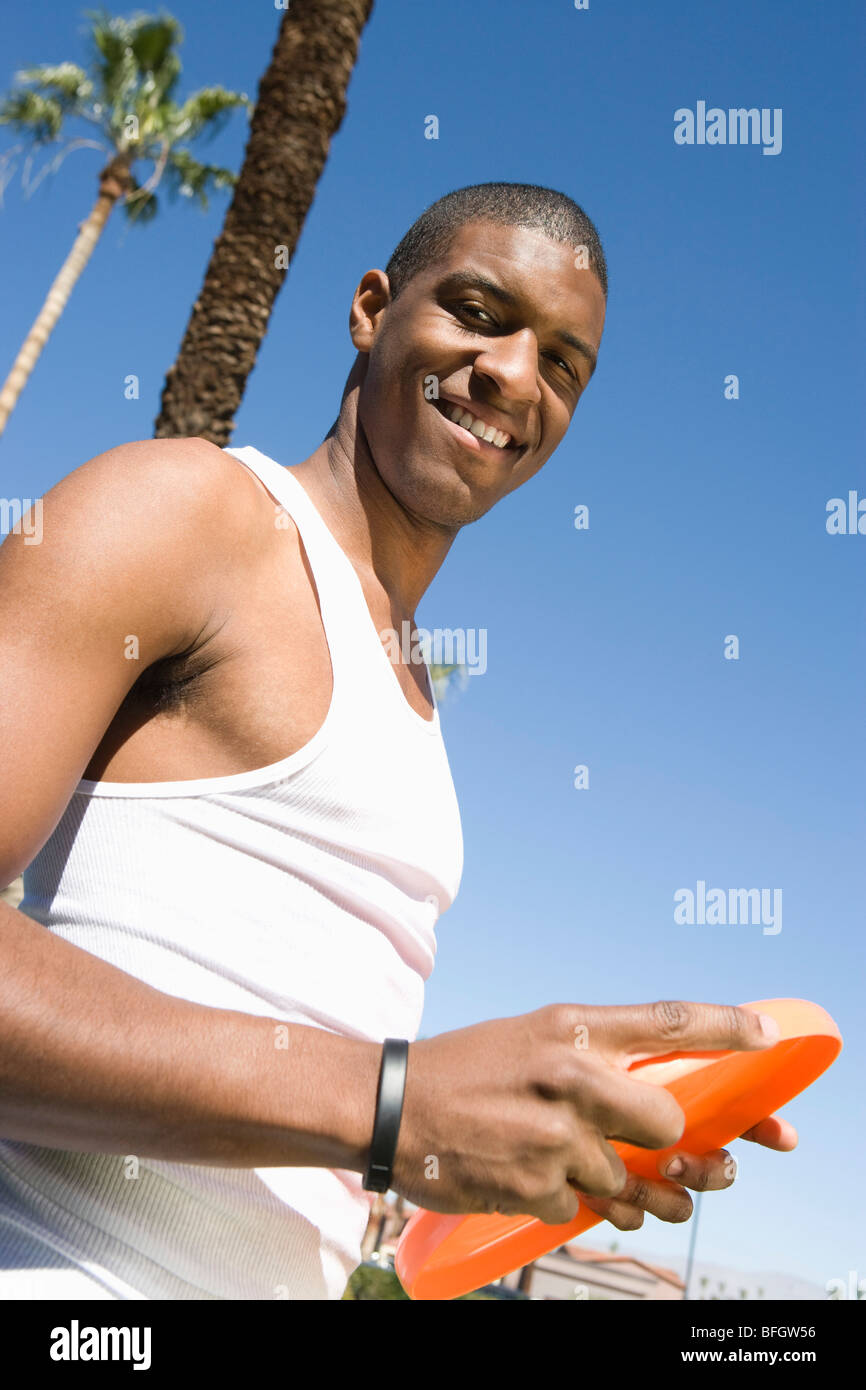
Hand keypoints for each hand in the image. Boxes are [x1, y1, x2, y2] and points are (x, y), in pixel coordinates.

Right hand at [391, 999, 784, 1223]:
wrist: (393, 1107)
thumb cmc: (468, 1069)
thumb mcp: (532, 1036)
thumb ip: (595, 1055)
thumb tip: (660, 1095)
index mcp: (571, 1028)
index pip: (668, 1022)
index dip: (728, 1027)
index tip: (768, 1036)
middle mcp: (570, 1077)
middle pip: (669, 1122)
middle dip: (670, 1144)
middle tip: (656, 1147)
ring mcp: (555, 1137)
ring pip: (631, 1181)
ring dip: (630, 1192)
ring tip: (618, 1185)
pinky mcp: (536, 1187)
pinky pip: (585, 1210)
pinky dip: (571, 1203)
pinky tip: (541, 1182)